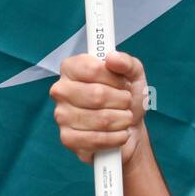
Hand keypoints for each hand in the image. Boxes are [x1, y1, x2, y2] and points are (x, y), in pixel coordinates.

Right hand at [50, 50, 149, 167]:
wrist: (129, 128)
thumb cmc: (126, 97)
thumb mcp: (133, 74)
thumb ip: (126, 62)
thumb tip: (111, 57)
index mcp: (72, 68)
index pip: (93, 69)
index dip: (115, 79)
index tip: (123, 84)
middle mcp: (61, 90)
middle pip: (97, 94)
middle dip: (121, 100)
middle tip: (126, 102)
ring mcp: (61, 115)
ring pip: (100, 119)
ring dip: (122, 119)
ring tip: (125, 117)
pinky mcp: (67, 139)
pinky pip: (96, 139)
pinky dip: (116, 137)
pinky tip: (120, 134)